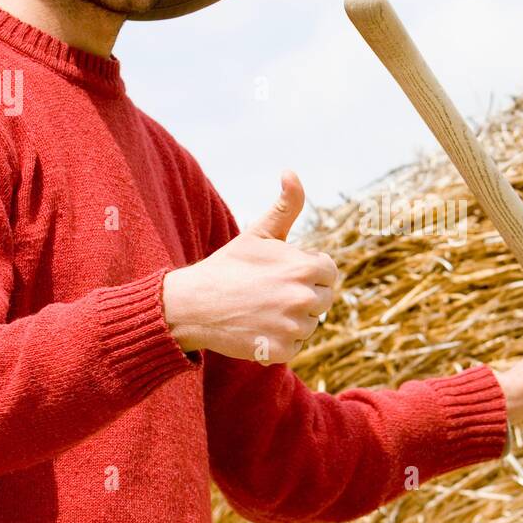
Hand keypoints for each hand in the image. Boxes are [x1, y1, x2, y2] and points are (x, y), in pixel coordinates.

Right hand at [162, 169, 338, 363]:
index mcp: (305, 267)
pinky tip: (258, 328)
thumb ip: (285, 206)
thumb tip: (291, 172)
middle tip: (270, 292)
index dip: (307, 271)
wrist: (194, 304)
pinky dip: (280, 341)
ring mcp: (294, 327)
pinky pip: (295, 346)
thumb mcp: (259, 233)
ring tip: (262, 309)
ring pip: (310, 324)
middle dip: (302, 295)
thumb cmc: (228, 266)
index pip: (328, 272)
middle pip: (323, 299)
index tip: (282, 272)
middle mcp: (304, 298)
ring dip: (292, 319)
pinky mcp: (282, 351)